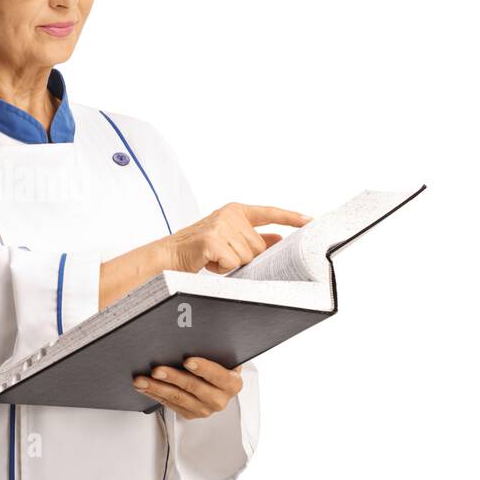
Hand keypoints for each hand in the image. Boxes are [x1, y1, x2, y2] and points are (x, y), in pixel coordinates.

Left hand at [132, 356, 242, 418]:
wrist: (220, 384)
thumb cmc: (219, 365)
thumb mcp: (222, 356)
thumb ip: (212, 349)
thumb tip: (191, 337)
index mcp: (231, 383)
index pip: (217, 374)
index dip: (202, 368)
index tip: (187, 360)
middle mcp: (219, 399)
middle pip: (193, 387)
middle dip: (172, 377)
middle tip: (156, 370)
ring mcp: (205, 409)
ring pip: (178, 398)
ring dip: (157, 388)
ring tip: (142, 380)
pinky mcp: (191, 414)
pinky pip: (170, 404)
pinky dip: (155, 394)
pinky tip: (144, 387)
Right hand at [166, 203, 311, 273]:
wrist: (169, 255)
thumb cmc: (199, 249)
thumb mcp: (229, 239)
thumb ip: (254, 237)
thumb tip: (279, 239)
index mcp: (235, 211)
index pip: (269, 212)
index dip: (291, 217)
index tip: (310, 221)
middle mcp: (229, 215)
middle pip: (259, 246)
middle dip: (244, 256)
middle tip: (222, 255)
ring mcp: (220, 226)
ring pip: (247, 256)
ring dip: (231, 264)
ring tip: (213, 258)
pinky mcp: (212, 240)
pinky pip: (233, 262)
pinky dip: (222, 268)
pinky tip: (208, 262)